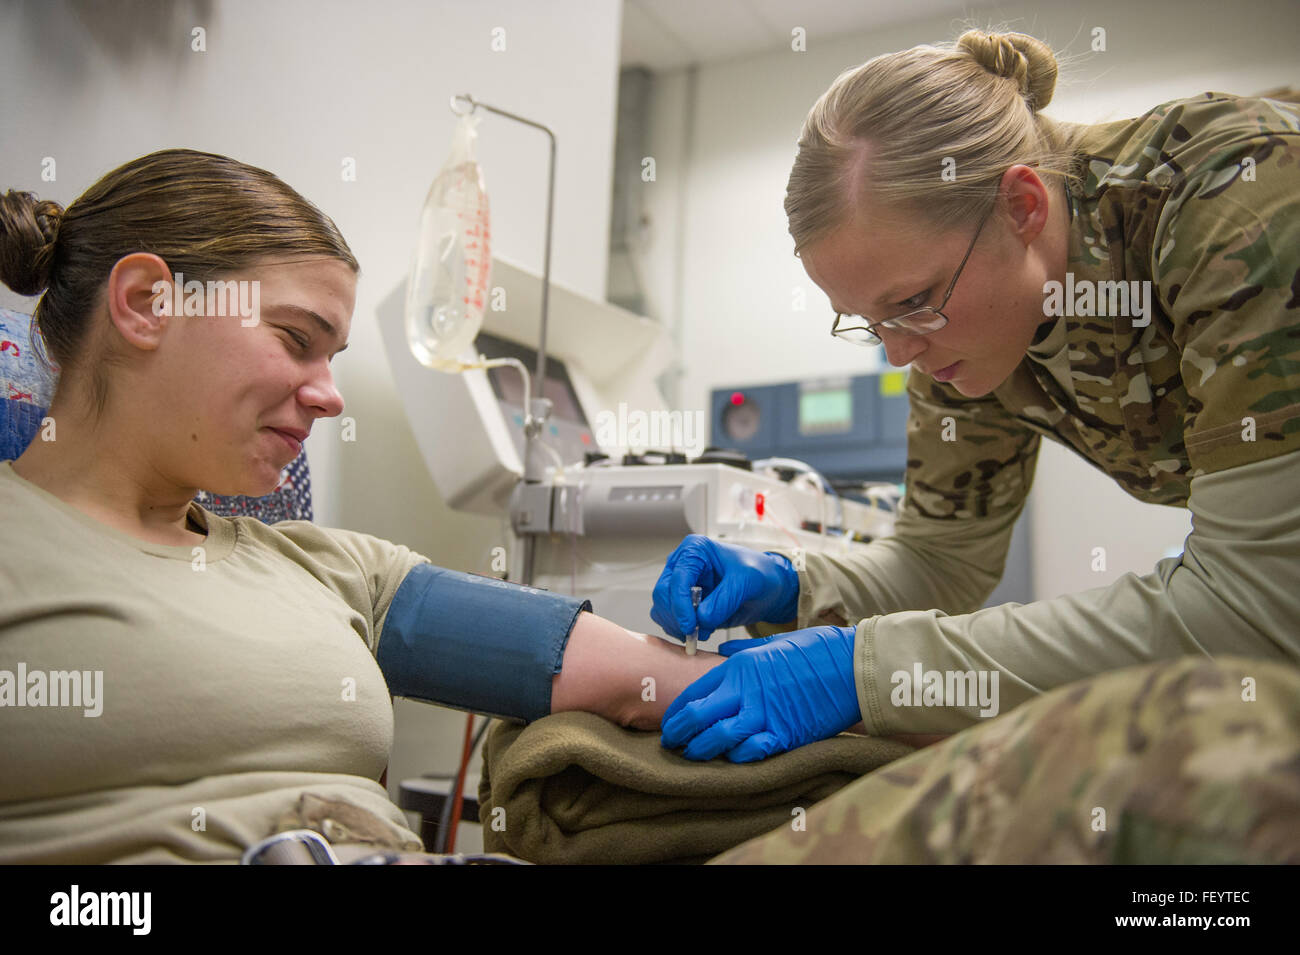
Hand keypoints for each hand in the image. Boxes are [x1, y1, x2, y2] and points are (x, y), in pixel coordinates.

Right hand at [649, 535, 798, 644]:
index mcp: (694, 549)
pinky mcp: (680, 601)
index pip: (677, 579)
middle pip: (663, 594)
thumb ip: (725, 599)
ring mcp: (678, 583)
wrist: (765, 587)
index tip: (691, 626)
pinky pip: (668, 618)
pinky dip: (679, 630)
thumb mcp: (747, 582)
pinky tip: (699, 632)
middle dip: (677, 617)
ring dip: (677, 626)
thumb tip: (702, 618)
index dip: (680, 605)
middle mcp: (681, 564)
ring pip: (662, 608)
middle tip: (695, 634)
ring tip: (703, 633)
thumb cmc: (758, 574)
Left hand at [659, 625, 860, 761]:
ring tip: (694, 756)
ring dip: (702, 750)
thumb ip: (744, 649)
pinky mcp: (785, 735)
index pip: (694, 692)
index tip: (670, 722)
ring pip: (718, 739)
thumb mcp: (774, 642)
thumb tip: (724, 649)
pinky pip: (750, 752)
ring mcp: (764, 715)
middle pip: (698, 717)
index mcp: (740, 666)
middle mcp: (746, 691)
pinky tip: (731, 760)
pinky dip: (737, 758)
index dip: (677, 711)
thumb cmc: (817, 650)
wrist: (854, 667)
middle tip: (672, 744)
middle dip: (679, 733)